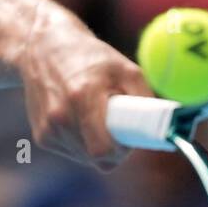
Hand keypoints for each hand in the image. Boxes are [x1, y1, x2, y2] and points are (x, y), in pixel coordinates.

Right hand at [18, 12, 154, 171]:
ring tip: (96, 115)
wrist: (41, 48)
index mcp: (82, 96)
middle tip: (120, 128)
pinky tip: (79, 117)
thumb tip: (166, 126)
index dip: (123, 150)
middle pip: (97, 158)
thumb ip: (145, 97)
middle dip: (114, 149)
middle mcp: (60, 116)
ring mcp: (48, 129)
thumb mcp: (124, 67)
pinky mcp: (41, 136)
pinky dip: (82, 141)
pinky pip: (73, 152)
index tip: (131, 138)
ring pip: (86, 158)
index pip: (104, 150)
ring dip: (98, 145)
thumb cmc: (89, 56)